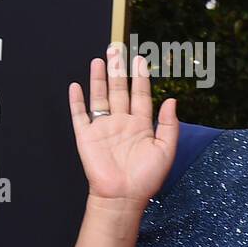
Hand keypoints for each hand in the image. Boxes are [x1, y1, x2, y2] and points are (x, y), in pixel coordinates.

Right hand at [69, 47, 177, 207]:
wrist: (123, 196)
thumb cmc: (147, 177)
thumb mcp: (166, 150)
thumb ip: (169, 124)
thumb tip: (171, 100)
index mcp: (142, 125)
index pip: (141, 96)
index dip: (141, 78)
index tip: (140, 60)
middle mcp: (122, 123)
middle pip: (119, 91)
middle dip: (119, 70)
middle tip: (117, 50)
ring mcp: (103, 128)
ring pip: (100, 97)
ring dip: (99, 79)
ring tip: (100, 60)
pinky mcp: (86, 136)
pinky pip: (79, 115)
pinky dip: (77, 100)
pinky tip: (76, 85)